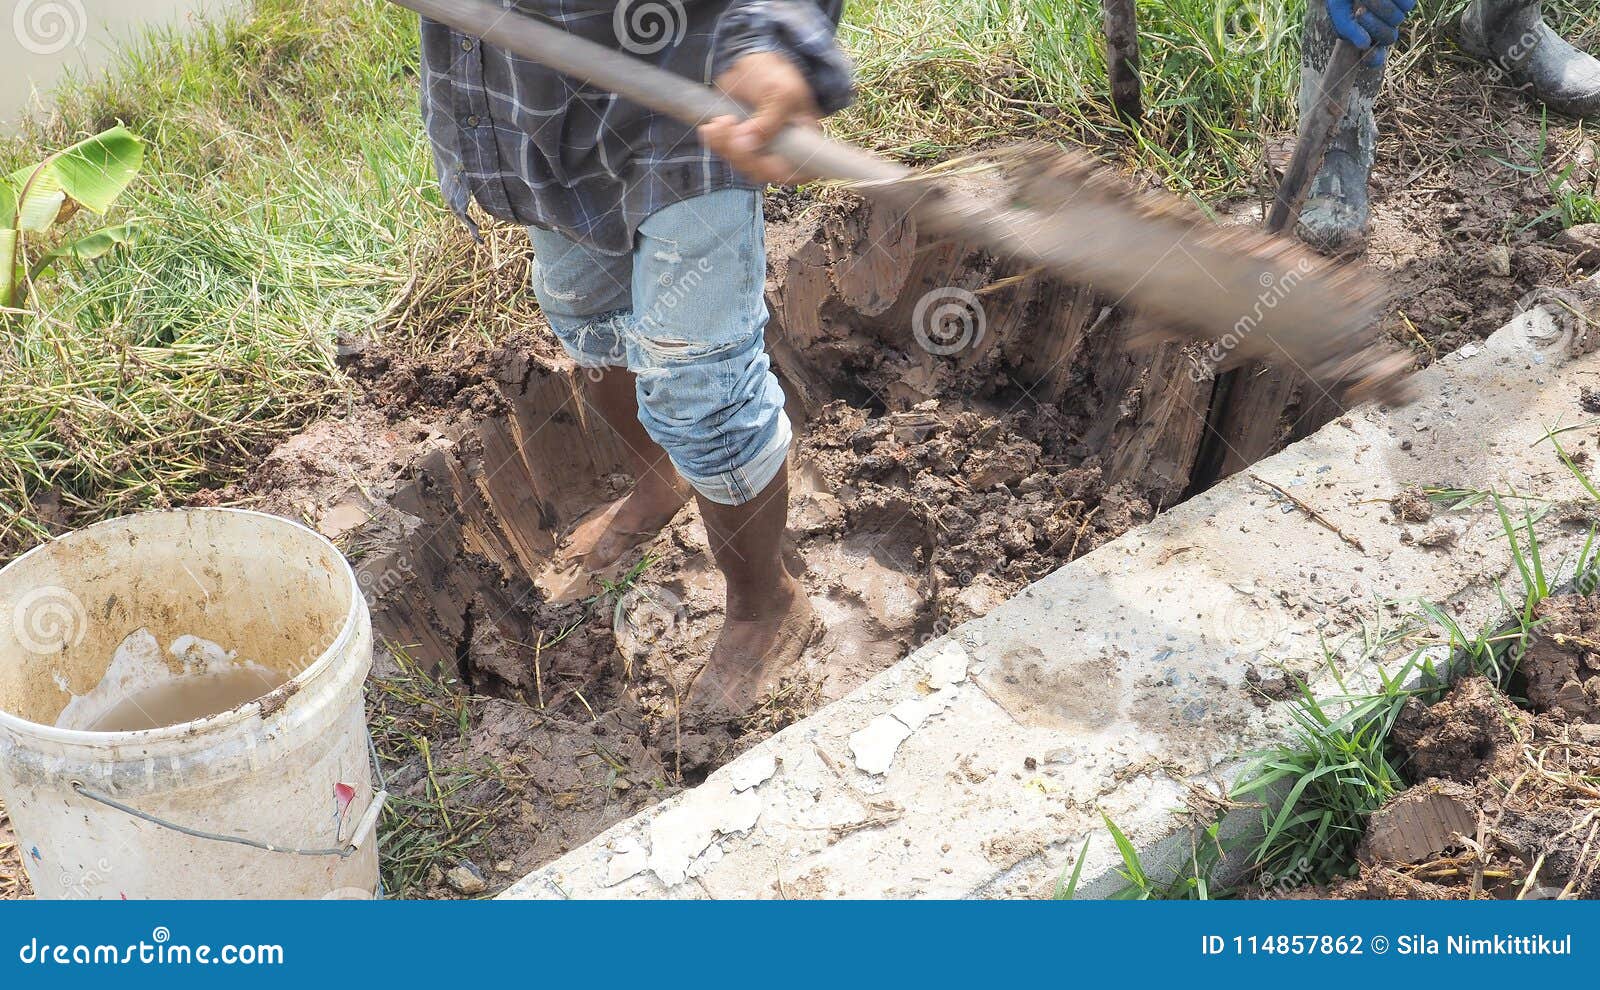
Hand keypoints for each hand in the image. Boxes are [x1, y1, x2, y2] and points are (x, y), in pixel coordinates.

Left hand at [698, 51, 820, 185]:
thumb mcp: (780, 92)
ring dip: (726, 146)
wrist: (746, 59)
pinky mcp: (739, 144)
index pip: (801, 172)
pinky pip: (726, 155)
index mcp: (805, 139)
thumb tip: (748, 146)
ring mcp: (761, 149)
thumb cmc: (773, 72)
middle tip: (732, 126)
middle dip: (744, 154)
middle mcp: (785, 149)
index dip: (782, 172)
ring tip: (720, 121)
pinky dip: (715, 143)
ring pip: (743, 166)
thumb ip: (769, 122)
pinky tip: (711, 126)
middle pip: (765, 172)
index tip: (765, 159)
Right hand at [1326, 0, 1416, 65]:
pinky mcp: (1405, 0)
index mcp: (1365, 34)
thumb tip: (1364, 45)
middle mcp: (1382, 25)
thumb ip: (1346, 28)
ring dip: (1381, 7)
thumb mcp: (1337, 8)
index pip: (1374, 57)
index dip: (1373, 59)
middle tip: (1359, 10)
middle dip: (1373, 25)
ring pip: (1398, 19)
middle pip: (1388, 38)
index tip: (1365, 52)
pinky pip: (1407, 5)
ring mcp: (1396, 12)